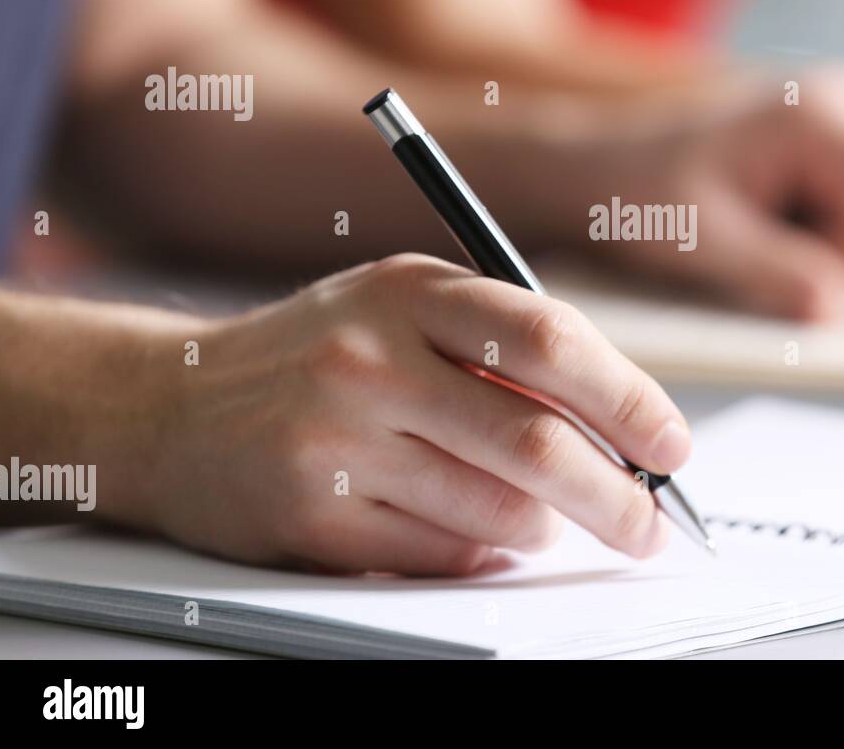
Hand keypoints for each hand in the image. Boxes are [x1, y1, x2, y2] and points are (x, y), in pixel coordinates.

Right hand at [107, 255, 690, 574]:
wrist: (170, 404)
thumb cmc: (319, 354)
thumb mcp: (404, 308)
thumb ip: (505, 349)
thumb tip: (623, 426)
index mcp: (410, 290)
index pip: (551, 341)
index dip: (630, 399)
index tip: (673, 444)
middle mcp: (370, 358)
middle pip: (536, 441)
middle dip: (616, 495)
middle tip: (648, 524)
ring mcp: (335, 441)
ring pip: (497, 510)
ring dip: (542, 525)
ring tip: (538, 514)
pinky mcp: (310, 517)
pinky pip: (441, 553)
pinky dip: (480, 551)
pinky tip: (469, 528)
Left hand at [570, 66, 843, 323]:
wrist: (611, 167)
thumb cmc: (648, 193)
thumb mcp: (705, 240)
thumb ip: (776, 274)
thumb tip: (840, 312)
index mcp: (820, 114)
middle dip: (843, 257)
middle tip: (759, 251)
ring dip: (832, 253)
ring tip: (759, 232)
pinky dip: (829, 241)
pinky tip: (778, 227)